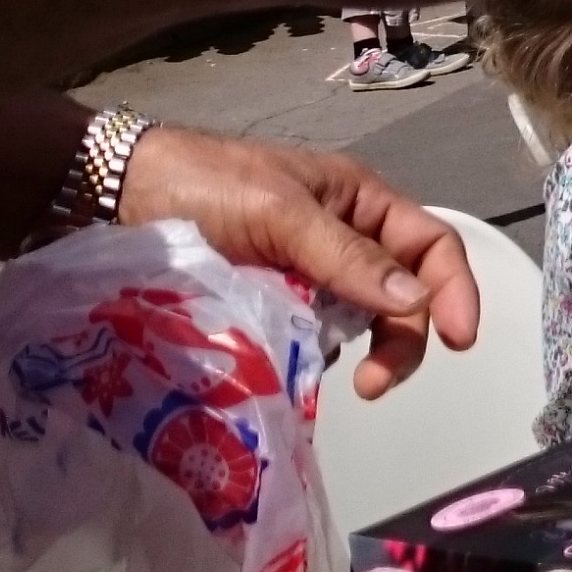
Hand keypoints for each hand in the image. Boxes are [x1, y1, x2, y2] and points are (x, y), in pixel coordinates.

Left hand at [119, 126, 476, 400]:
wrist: (114, 196)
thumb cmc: (202, 185)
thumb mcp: (280, 213)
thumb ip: (347, 257)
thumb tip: (416, 302)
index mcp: (359, 200)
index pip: (431, 245)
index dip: (455, 290)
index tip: (458, 341)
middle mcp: (342, 237)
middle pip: (403, 294)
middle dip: (403, 339)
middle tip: (375, 386)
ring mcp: (306, 273)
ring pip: (361, 321)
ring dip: (361, 352)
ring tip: (336, 381)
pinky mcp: (271, 302)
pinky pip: (313, 335)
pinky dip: (318, 356)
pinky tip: (301, 370)